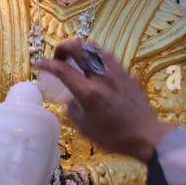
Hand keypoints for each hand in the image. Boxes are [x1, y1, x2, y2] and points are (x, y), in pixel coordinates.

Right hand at [36, 39, 171, 162]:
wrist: (146, 135)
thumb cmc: (114, 137)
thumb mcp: (85, 128)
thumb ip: (73, 109)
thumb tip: (70, 98)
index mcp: (89, 92)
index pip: (63, 70)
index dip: (48, 64)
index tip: (40, 64)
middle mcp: (101, 76)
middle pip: (78, 48)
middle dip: (63, 48)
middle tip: (59, 57)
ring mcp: (115, 72)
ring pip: (94, 47)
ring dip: (80, 49)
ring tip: (75, 58)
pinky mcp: (125, 73)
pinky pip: (106, 55)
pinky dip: (94, 55)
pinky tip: (93, 66)